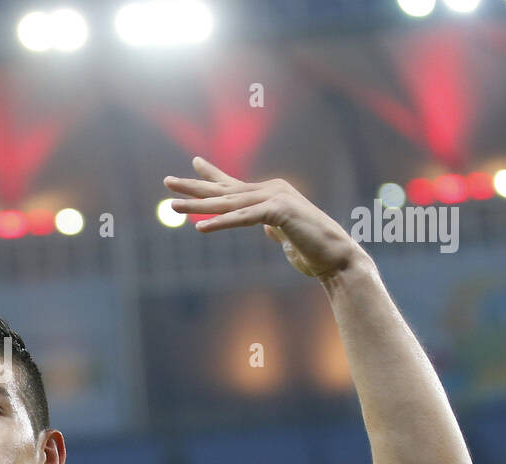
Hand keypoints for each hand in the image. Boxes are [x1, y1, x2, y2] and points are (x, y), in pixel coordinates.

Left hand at [164, 157, 366, 278]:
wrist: (338, 259)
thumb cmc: (313, 252)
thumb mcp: (285, 237)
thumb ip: (272, 227)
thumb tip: (264, 227)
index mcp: (271, 195)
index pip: (235, 183)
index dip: (212, 175)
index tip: (194, 163)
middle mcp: (272, 190)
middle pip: (225, 189)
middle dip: (194, 186)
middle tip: (167, 181)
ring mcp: (276, 197)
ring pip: (228, 203)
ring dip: (198, 205)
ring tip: (173, 206)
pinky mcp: (279, 212)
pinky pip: (243, 219)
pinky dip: (222, 223)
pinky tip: (201, 228)